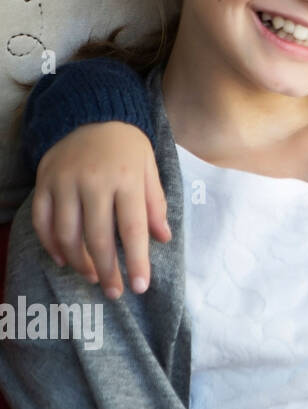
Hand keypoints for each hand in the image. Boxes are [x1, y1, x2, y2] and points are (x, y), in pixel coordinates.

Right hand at [30, 121, 168, 298]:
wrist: (92, 116)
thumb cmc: (128, 148)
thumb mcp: (150, 170)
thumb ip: (156, 205)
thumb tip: (163, 239)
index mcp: (127, 179)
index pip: (132, 228)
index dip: (136, 260)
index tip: (140, 286)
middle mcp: (94, 182)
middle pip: (98, 237)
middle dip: (108, 270)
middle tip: (115, 293)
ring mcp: (65, 182)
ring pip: (67, 234)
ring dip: (79, 262)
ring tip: (94, 277)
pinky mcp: (44, 183)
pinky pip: (42, 221)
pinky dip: (51, 245)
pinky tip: (64, 260)